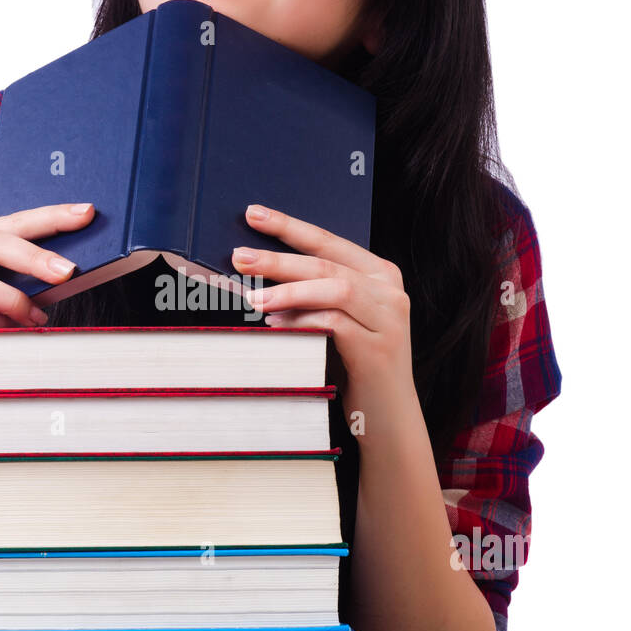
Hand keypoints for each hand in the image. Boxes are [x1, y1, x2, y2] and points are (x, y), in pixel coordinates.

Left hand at [231, 202, 418, 437]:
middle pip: (327, 264)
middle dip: (279, 259)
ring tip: (253, 298)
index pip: (329, 241)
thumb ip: (315, 295)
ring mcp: (389, 319)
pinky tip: (276, 326)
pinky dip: (302, 322)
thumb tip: (258, 272)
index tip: (254, 214)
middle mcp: (390, 291)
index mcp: (379, 274)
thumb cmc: (354, 365)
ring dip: (288, 291)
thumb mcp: (339, 321)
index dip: (290, 227)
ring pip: (334, 289)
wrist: (387, 416)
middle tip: (240, 258)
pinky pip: (335, 324)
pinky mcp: (379, 349)